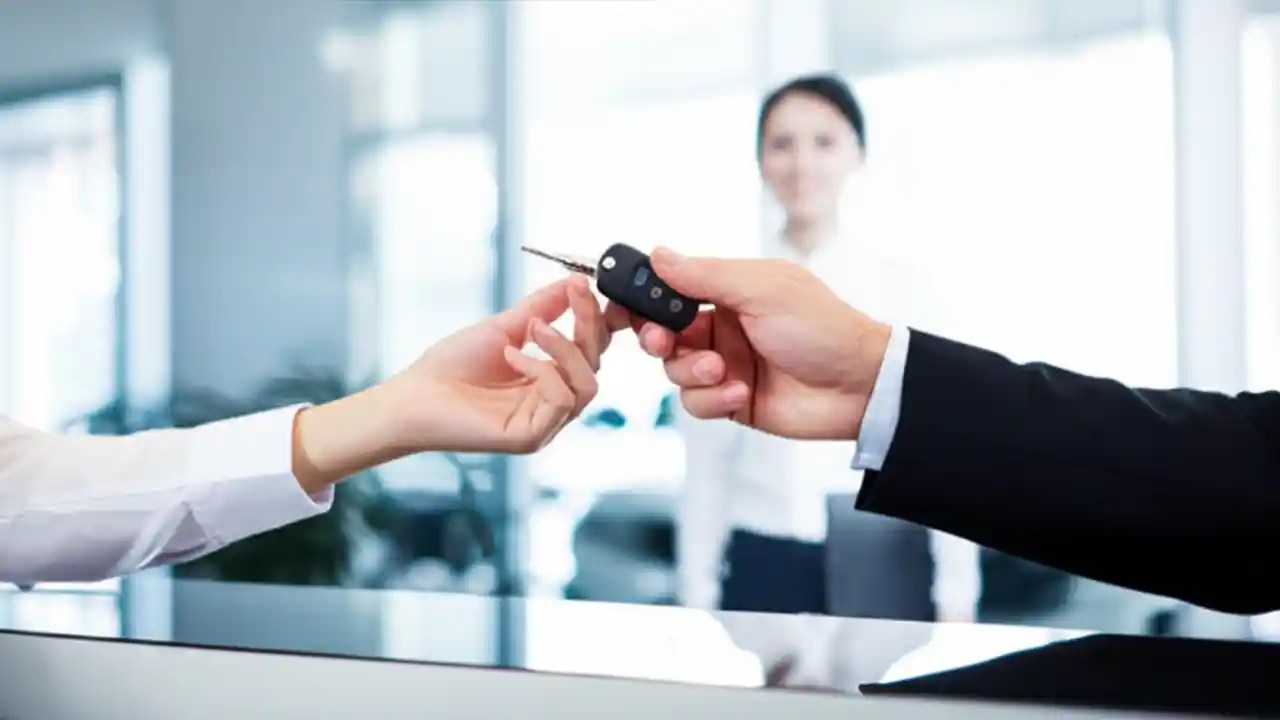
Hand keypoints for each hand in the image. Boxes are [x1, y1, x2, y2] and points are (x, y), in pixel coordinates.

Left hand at [293, 275, 607, 491]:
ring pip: (586, 385)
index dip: (594, 317)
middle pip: (595, 366)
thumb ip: (542, 307)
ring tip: (532, 329)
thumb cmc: (451, 366)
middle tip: (574, 293)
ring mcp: (544, 423)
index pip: (591, 349)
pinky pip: (561, 401)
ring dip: (565, 348)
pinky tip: (512, 357)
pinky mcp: (531, 437)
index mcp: (549, 380)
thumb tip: (575, 281)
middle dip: (588, 325)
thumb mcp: (503, 327)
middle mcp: (552, 403)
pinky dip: (542, 371)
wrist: (412, 395)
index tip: (584, 284)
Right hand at [611, 247, 889, 440]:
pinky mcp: (732, 400)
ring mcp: (726, 364)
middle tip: (664, 343)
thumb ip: (704, 275)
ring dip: (693, 372)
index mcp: (729, 290)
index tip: (623, 307)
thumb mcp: (761, 290)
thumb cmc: (821, 328)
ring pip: (675, 370)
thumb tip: (658, 254)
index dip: (643, 298)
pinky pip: (696, 402)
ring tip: (724, 372)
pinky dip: (713, 399)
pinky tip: (741, 392)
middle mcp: (723, 326)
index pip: (671, 288)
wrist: (859, 386)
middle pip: (662, 333)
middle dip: (659, 339)